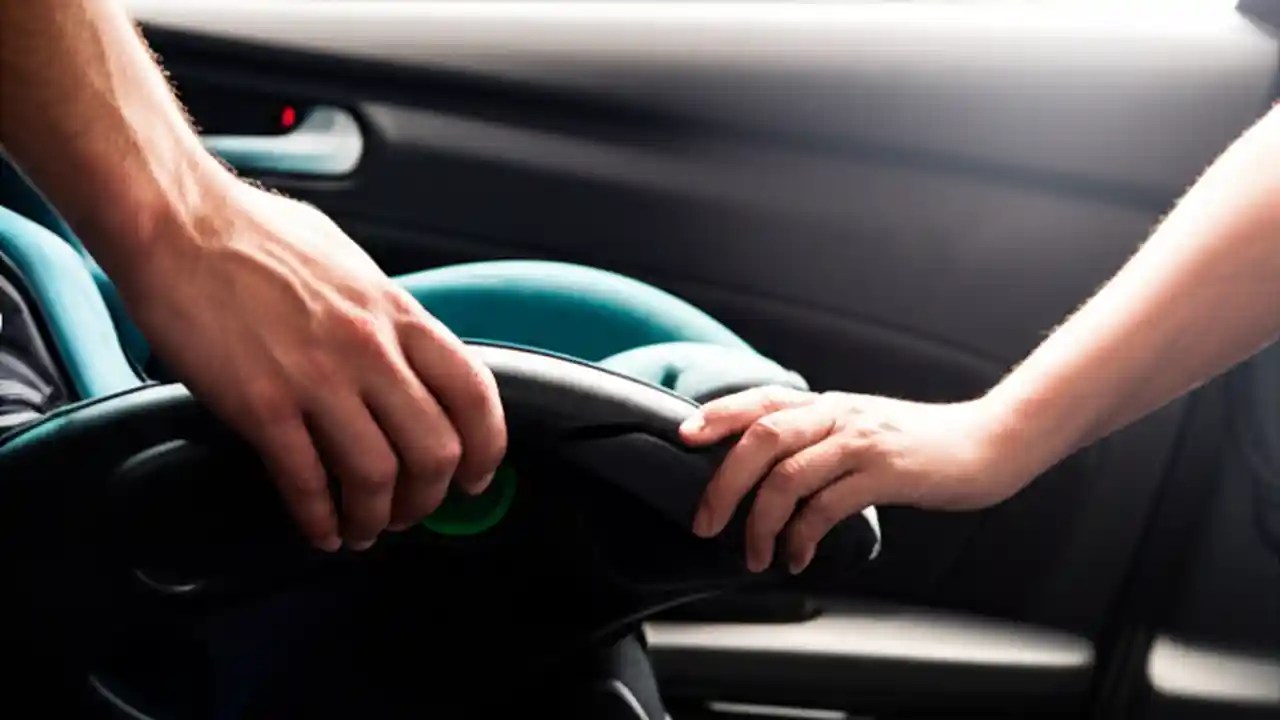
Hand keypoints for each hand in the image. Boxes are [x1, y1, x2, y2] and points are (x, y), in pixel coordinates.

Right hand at [111, 175, 506, 551]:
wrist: (178, 222)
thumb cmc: (256, 235)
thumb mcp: (351, 265)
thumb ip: (384, 315)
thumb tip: (403, 352)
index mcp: (397, 314)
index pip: (475, 392)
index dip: (486, 447)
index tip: (476, 476)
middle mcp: (370, 349)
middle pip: (436, 450)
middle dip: (428, 498)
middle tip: (411, 512)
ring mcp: (318, 379)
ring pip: (376, 477)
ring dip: (374, 518)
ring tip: (361, 529)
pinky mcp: (262, 404)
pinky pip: (305, 481)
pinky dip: (318, 518)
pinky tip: (317, 528)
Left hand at [679, 386, 1031, 573]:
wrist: (988, 443)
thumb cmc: (920, 445)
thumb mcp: (862, 431)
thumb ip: (820, 442)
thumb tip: (768, 474)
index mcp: (828, 405)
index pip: (761, 401)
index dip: (718, 414)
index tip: (683, 436)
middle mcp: (838, 416)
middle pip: (762, 438)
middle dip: (724, 482)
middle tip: (705, 523)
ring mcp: (861, 442)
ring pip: (788, 475)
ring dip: (760, 522)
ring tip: (754, 555)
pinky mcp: (885, 473)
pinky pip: (827, 506)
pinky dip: (803, 535)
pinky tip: (797, 556)